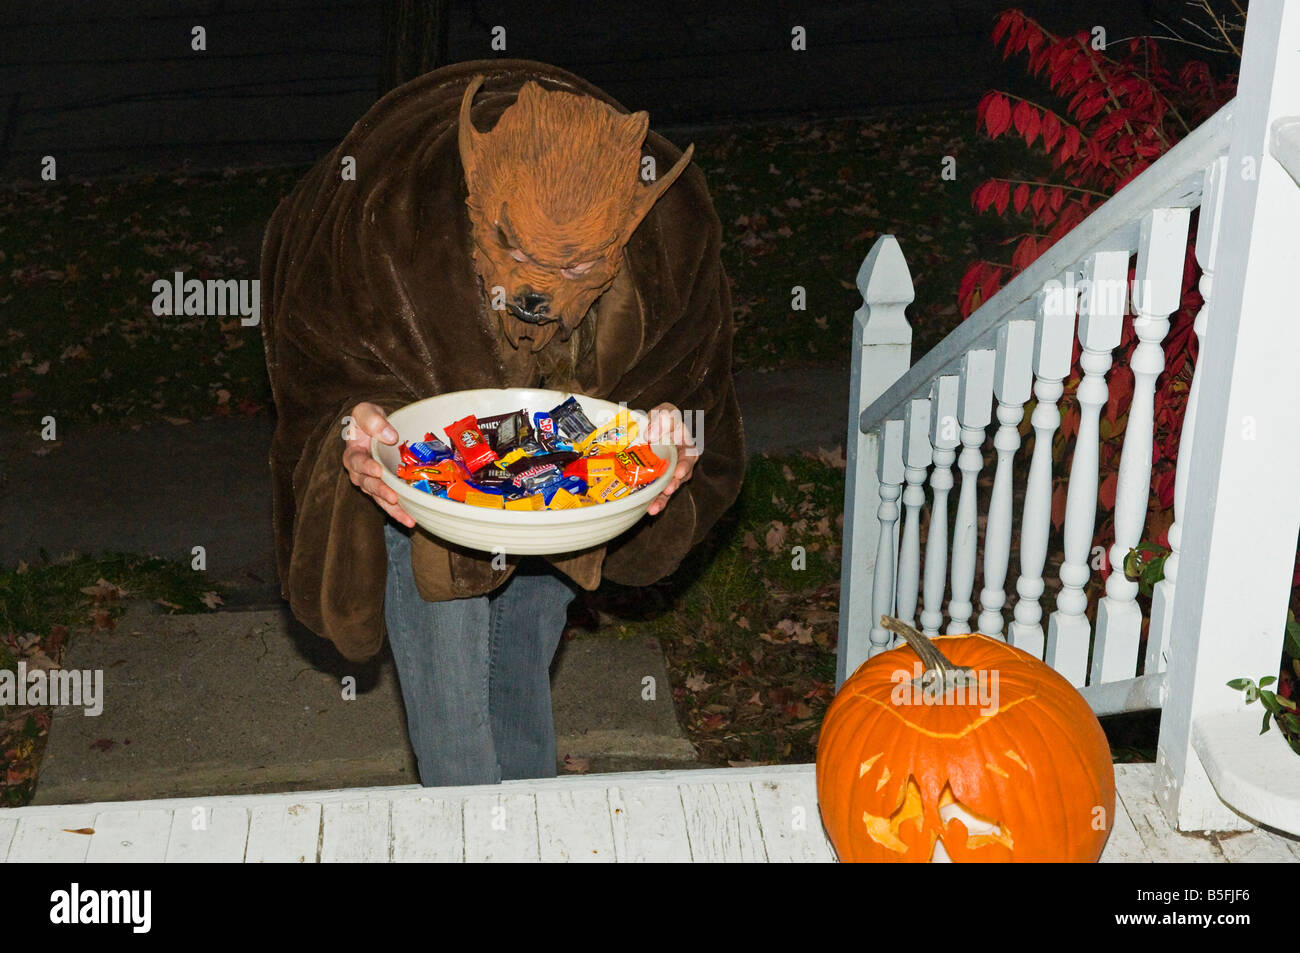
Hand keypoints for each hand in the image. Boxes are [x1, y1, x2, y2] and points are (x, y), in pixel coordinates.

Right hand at [342, 401, 415, 527]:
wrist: (376, 428)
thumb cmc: (369, 420)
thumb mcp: (366, 412)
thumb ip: (373, 421)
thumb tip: (390, 437)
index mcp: (353, 453)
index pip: (357, 461)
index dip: (367, 467)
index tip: (377, 470)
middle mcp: (360, 472)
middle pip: (368, 484)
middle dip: (380, 491)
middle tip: (393, 497)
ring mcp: (372, 482)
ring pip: (380, 498)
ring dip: (393, 509)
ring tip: (407, 518)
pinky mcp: (385, 488)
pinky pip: (391, 503)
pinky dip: (401, 511)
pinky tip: (413, 519)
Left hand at [644, 402, 697, 515]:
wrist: (645, 427)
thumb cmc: (661, 420)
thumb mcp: (665, 412)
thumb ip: (663, 418)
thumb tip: (652, 435)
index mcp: (685, 447)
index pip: (689, 457)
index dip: (685, 466)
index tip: (678, 473)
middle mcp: (678, 463)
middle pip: (680, 477)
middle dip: (674, 485)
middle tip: (668, 490)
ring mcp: (667, 474)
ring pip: (668, 489)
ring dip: (662, 499)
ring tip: (654, 508)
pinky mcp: (655, 482)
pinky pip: (656, 494)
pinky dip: (652, 501)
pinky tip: (646, 509)